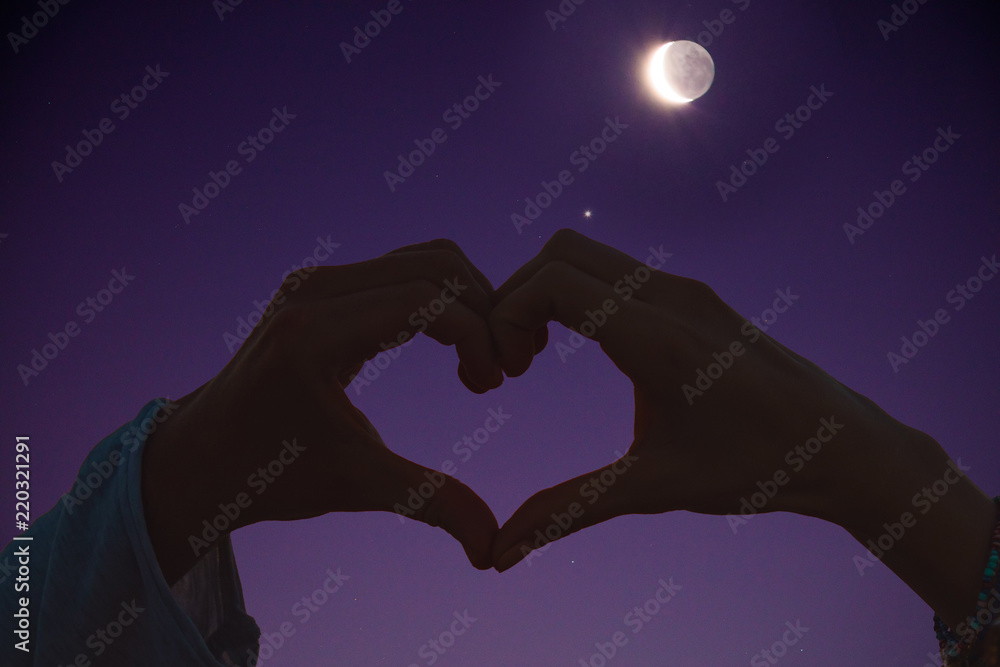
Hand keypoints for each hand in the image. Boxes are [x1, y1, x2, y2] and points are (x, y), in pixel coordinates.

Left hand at [142, 240, 504, 583]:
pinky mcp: (321, 283)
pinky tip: (454, 349)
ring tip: (480, 364)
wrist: (205, 457)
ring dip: (466, 303)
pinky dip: (441, 299)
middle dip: (483, 312)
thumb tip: (494, 550)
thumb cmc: (273, 475)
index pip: (426, 300)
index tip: (493, 385)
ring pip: (423, 259)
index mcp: (314, 334)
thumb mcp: (357, 484)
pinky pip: (401, 270)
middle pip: (434, 265)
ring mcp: (315, 280)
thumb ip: (431, 502)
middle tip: (500, 371)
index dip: (478, 336)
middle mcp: (313, 290)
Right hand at [487, 229, 993, 627]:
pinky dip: (578, 294)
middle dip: (516, 297)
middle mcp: (671, 295)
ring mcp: (685, 289)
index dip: (506, 314)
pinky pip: (615, 269)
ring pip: (587, 255)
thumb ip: (570, 510)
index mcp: (658, 337)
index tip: (506, 373)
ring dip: (546, 293)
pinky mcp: (694, 296)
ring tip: (537, 358)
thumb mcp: (655, 489)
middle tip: (514, 363)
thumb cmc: (756, 467)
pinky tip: (582, 349)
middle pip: (561, 251)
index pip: (553, 280)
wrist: (842, 444)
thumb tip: (501, 553)